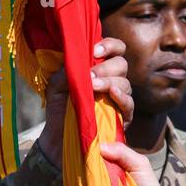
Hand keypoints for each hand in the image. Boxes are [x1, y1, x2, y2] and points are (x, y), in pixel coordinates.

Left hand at [38, 37, 133, 166]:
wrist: (58, 140)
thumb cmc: (59, 110)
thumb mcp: (56, 86)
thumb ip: (67, 70)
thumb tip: (79, 59)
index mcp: (99, 69)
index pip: (115, 50)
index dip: (109, 46)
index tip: (94, 51)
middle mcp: (112, 81)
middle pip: (121, 64)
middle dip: (107, 67)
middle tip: (91, 75)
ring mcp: (119, 100)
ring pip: (125, 82)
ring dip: (109, 81)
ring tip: (93, 87)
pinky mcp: (123, 118)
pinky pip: (129, 104)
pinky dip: (121, 97)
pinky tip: (111, 94)